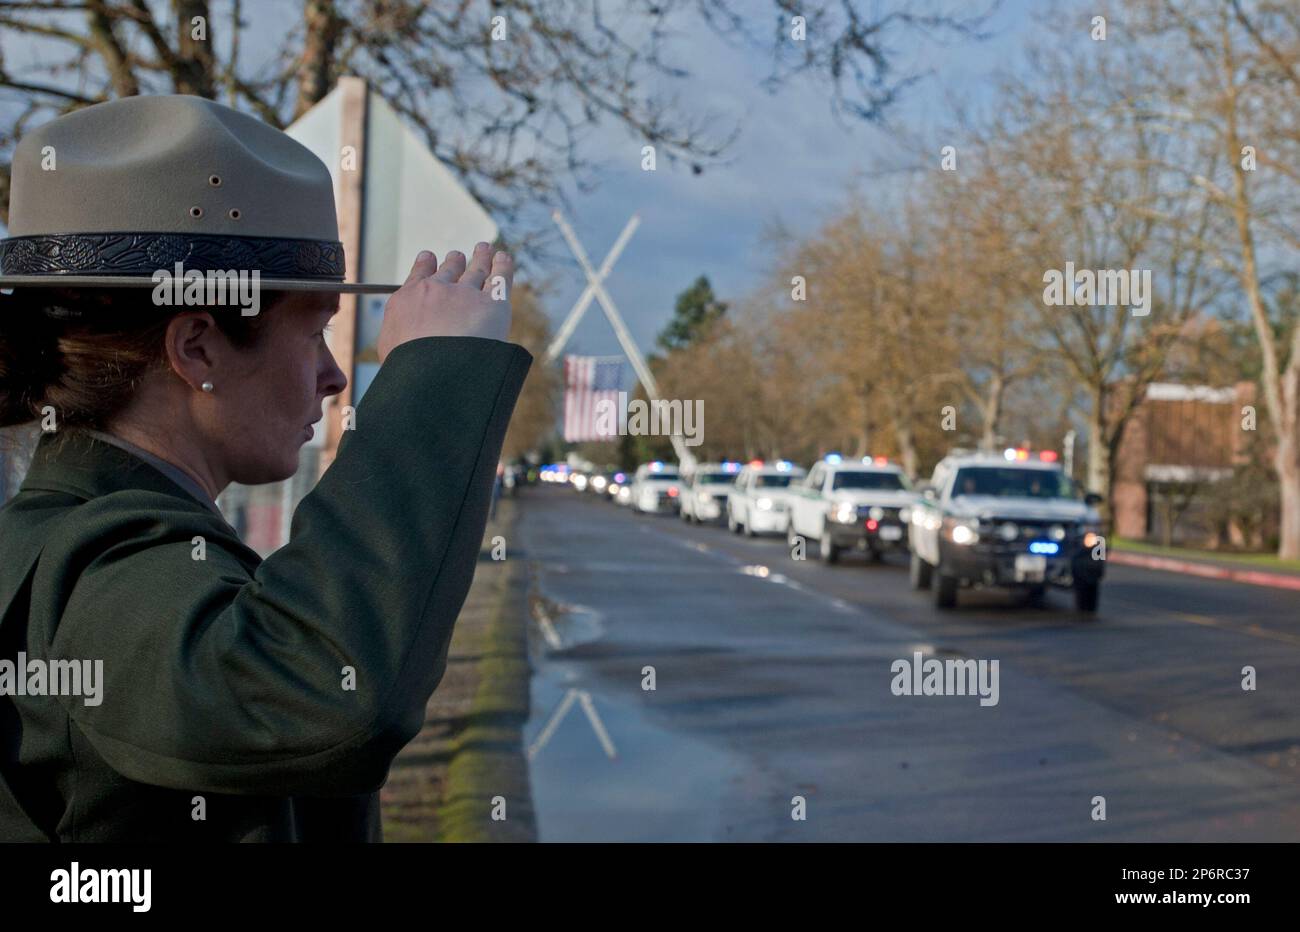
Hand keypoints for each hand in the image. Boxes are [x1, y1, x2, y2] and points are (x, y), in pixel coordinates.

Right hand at [376, 242, 512, 363]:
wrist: (432, 373)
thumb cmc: (406, 369)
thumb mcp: (389, 349)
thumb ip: (397, 335)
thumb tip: (401, 340)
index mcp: (409, 299)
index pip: (419, 275)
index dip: (425, 264)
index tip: (428, 256)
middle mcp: (437, 290)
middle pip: (449, 269)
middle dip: (454, 261)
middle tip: (457, 255)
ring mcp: (465, 294)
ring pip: (476, 269)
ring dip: (481, 257)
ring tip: (484, 249)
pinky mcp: (492, 305)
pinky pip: (500, 278)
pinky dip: (503, 266)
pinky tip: (504, 258)